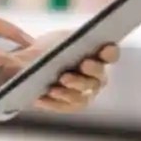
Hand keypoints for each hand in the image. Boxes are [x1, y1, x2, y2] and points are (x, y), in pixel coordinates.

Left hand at [0, 30, 118, 113]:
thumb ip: (53, 40)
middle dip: (92, 70)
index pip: (111, 54)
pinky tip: (40, 98)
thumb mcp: (50, 40)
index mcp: (97, 55)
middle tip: (83, 64)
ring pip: (83, 95)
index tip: (105, 48)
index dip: (110, 52)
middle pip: (99, 76)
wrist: (33, 65)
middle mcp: (96, 76)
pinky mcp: (72, 105)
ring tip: (54, 88)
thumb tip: (29, 34)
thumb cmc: (50, 49)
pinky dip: (53, 102)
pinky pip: (65, 106)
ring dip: (70, 91)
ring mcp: (86, 92)